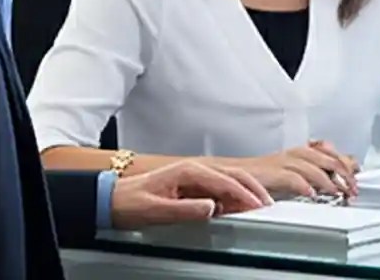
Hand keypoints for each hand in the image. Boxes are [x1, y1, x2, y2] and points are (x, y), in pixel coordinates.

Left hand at [110, 160, 270, 228]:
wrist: (111, 199)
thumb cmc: (130, 203)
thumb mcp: (156, 210)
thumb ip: (186, 210)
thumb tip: (213, 208)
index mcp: (188, 171)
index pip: (225, 182)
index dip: (244, 195)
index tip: (258, 206)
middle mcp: (194, 169)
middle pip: (234, 175)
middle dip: (254, 189)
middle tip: (268, 205)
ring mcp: (194, 176)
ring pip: (230, 180)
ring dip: (247, 191)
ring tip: (260, 205)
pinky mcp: (193, 185)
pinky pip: (220, 188)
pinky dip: (235, 195)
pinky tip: (240, 206)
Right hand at [222, 140, 360, 198]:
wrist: (229, 175)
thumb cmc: (260, 176)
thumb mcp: (292, 172)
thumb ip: (317, 171)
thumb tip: (344, 172)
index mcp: (298, 152)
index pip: (328, 150)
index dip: (345, 161)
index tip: (357, 173)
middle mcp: (292, 153)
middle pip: (324, 157)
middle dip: (341, 173)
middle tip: (352, 188)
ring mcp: (280, 162)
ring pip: (311, 165)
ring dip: (327, 180)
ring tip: (338, 192)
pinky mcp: (269, 174)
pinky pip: (290, 177)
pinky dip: (302, 185)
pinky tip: (311, 194)